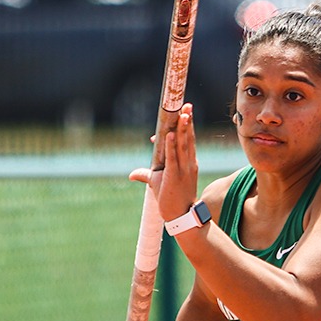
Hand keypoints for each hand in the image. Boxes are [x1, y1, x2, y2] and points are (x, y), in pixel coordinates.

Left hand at [127, 104, 199, 224]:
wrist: (181, 215)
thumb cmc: (171, 198)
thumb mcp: (158, 183)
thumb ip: (146, 175)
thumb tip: (132, 174)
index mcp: (188, 162)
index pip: (186, 140)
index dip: (184, 127)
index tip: (182, 113)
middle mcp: (188, 163)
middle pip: (188, 137)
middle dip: (188, 120)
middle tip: (188, 105)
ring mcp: (183, 169)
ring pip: (183, 145)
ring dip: (183, 128)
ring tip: (183, 113)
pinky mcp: (175, 176)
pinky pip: (173, 158)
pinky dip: (171, 146)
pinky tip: (169, 134)